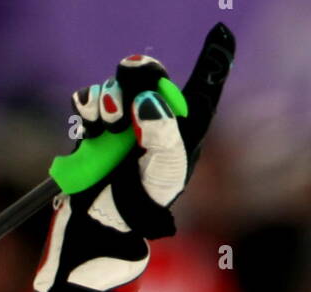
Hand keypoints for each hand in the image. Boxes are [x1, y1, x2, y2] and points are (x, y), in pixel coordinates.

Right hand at [35, 30, 233, 291]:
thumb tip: (148, 99)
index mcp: (183, 140)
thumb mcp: (159, 177)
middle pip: (151, 78)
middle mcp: (155, 131)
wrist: (92, 239)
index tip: (222, 32)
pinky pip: (90, 101)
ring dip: (109, 97)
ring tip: (107, 122)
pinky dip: (87, 106)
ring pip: (117, 87)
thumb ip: (162, 134)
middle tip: (131, 75)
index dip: (213, 61)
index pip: (202, 92)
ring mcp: (124, 132)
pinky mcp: (95, 136)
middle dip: (140, 72)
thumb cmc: (135, 216)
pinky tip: (89, 123)